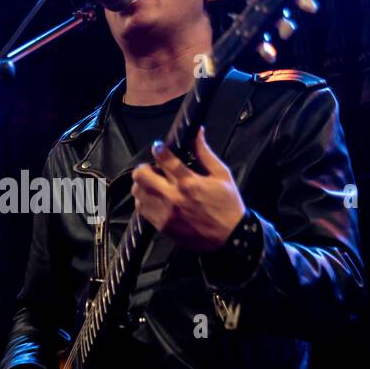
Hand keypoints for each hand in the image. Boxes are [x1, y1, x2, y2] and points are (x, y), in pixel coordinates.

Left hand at [130, 126, 244, 250]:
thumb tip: (197, 132)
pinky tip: (155, 199)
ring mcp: (166, 213)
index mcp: (189, 182)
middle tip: (153, 169)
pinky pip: (142, 210)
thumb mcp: (221, 174)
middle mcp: (174, 197)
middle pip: (141, 176)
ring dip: (143, 185)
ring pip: (138, 193)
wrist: (231, 236)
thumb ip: (204, 153)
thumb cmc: (228, 203)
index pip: (164, 158)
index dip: (158, 149)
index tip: (158, 147)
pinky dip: (145, 201)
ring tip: (153, 185)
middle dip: (144, 168)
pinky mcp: (162, 226)